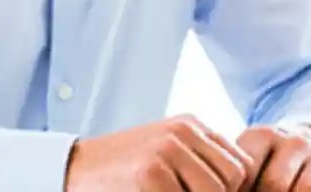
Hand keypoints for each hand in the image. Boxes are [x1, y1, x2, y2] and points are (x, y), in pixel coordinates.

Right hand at [64, 115, 251, 191]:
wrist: (71, 168)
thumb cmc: (121, 169)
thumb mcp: (165, 151)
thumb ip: (198, 160)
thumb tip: (238, 185)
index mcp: (190, 125)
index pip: (240, 164)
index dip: (232, 191)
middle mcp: (181, 133)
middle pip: (231, 180)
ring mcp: (165, 152)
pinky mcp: (149, 175)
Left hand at [236, 124, 310, 191]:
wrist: (308, 148)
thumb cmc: (268, 164)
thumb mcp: (249, 161)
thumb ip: (237, 178)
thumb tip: (225, 191)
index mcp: (264, 136)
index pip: (247, 170)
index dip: (242, 189)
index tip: (241, 190)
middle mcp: (295, 141)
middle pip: (276, 184)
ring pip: (308, 189)